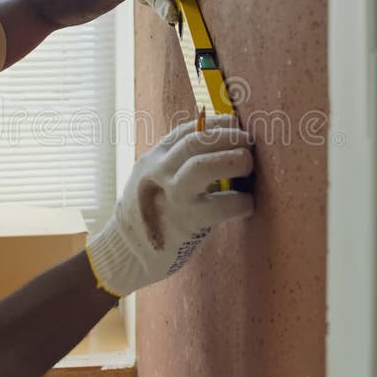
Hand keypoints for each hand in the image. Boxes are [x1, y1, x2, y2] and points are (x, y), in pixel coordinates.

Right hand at [85, 115, 253, 296]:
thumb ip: (178, 161)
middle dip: (229, 137)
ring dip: (233, 160)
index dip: (218, 123)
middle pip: (197, 141)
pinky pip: (221, 205)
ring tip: (246, 164)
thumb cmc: (153, 212)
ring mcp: (172, 198)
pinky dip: (241, 201)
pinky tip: (246, 202)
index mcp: (154, 159)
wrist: (128, 253)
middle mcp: (159, 173)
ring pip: (202, 166)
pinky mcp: (186, 223)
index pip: (189, 130)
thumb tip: (222, 141)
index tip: (236, 126)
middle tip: (248, 143)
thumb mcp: (154, 178)